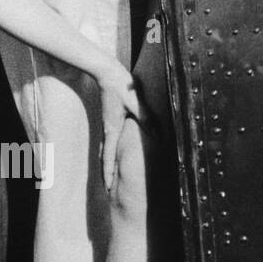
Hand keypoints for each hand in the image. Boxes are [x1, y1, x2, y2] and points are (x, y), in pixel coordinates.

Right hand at [98, 63, 140, 192]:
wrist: (105, 72)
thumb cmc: (120, 86)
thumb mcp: (135, 102)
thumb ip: (146, 117)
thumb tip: (157, 133)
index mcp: (113, 129)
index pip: (109, 157)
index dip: (108, 173)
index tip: (107, 188)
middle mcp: (108, 129)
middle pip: (105, 157)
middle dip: (106, 174)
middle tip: (107, 189)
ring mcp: (108, 125)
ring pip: (106, 149)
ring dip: (107, 164)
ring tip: (108, 176)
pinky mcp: (110, 119)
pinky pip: (109, 141)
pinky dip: (109, 151)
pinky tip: (112, 152)